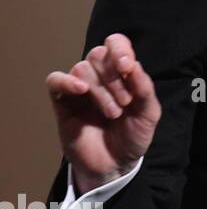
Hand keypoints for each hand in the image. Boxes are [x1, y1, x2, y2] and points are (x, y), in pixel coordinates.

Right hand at [47, 32, 159, 195]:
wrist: (116, 164)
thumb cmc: (133, 136)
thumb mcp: (148, 113)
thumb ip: (143, 88)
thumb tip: (132, 64)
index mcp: (121, 74)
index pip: (115, 44)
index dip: (120, 49)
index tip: (127, 67)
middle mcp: (100, 77)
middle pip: (98, 55)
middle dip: (114, 77)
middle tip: (125, 102)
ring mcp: (79, 89)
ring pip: (82, 68)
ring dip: (100, 90)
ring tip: (113, 113)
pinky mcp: (62, 103)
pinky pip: (55, 80)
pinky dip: (66, 81)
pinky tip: (81, 90)